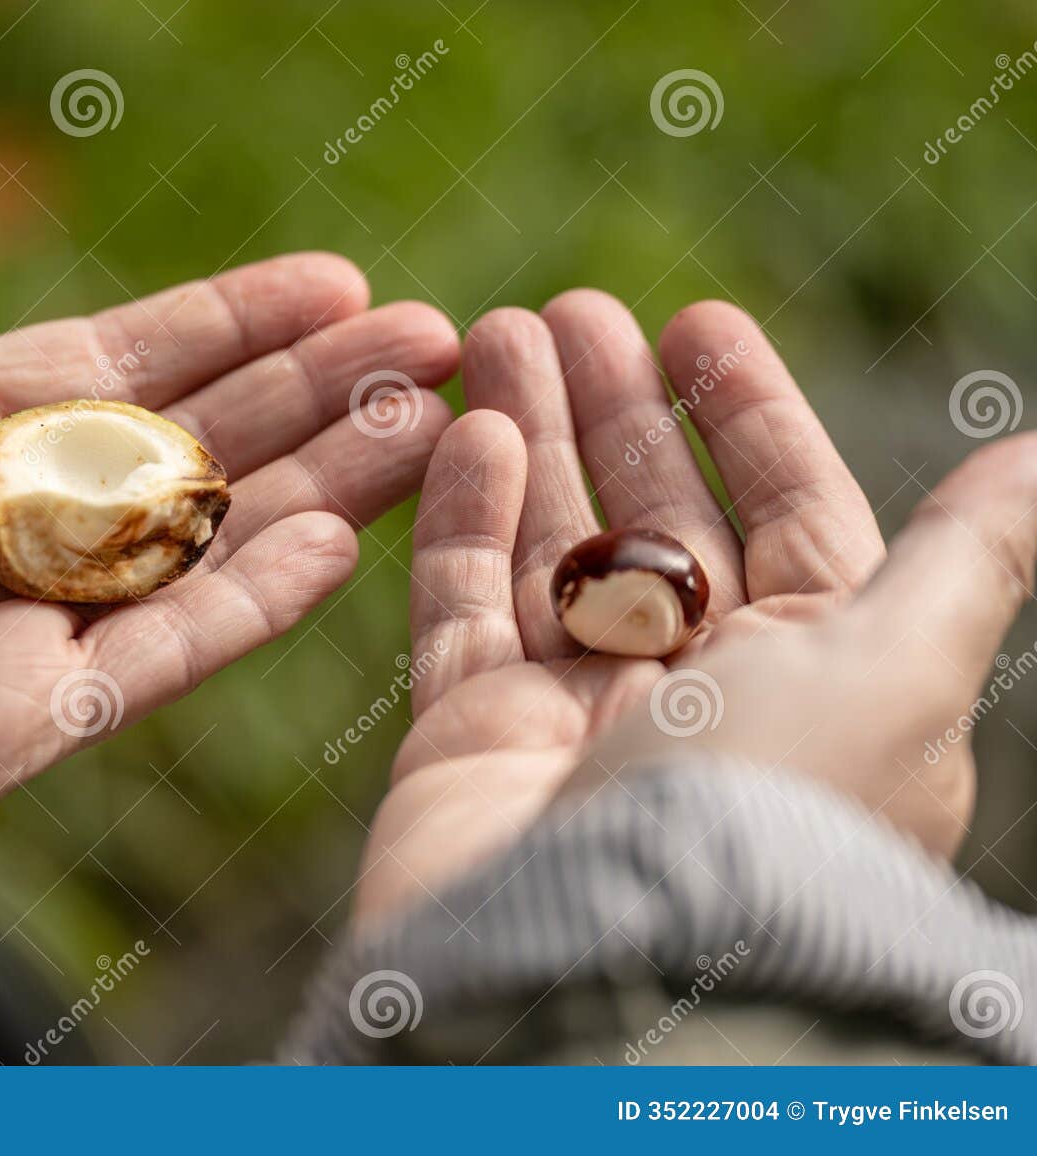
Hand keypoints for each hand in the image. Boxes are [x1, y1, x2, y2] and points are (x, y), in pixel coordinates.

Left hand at [0, 101, 459, 852]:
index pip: (106, 368)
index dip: (223, 323)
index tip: (330, 280)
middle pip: (184, 448)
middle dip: (311, 393)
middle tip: (429, 340)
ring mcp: (5, 631)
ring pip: (197, 547)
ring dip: (319, 483)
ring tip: (429, 419)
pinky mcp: (9, 726)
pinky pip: (155, 656)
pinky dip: (247, 604)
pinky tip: (340, 542)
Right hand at [357, 290, 1034, 926]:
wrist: (601, 966)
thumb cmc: (769, 811)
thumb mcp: (900, 667)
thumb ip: (964, 556)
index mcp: (817, 674)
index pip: (785, 510)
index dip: (749, 412)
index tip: (696, 321)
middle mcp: (699, 693)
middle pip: (653, 516)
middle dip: (617, 408)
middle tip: (567, 308)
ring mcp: (576, 713)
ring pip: (552, 545)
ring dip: (534, 434)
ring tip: (498, 332)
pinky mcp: (474, 733)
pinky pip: (464, 604)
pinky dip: (465, 518)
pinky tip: (472, 431)